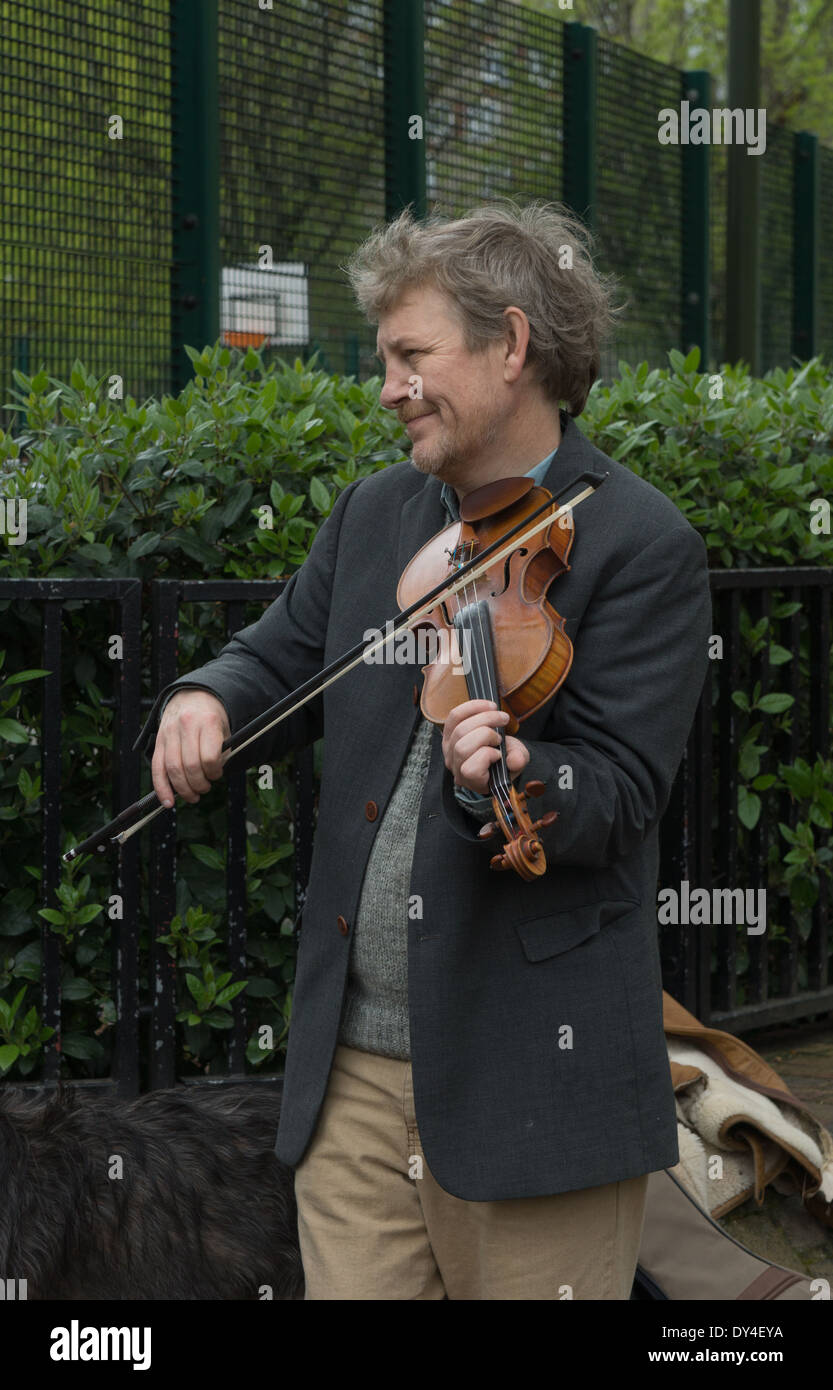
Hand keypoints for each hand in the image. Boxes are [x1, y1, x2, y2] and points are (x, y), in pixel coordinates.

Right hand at [151, 690, 230, 806]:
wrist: (192, 696)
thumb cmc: (211, 717)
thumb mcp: (224, 729)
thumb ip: (221, 752)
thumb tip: (213, 777)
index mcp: (207, 722)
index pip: (209, 757)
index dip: (214, 772)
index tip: (217, 774)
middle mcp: (186, 725)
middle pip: (190, 766)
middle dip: (199, 784)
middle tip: (205, 788)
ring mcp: (169, 733)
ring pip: (172, 769)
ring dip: (183, 789)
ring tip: (193, 796)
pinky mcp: (158, 741)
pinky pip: (157, 768)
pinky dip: (161, 788)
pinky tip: (167, 801)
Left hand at [442, 698, 529, 795]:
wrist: (497, 751)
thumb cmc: (505, 760)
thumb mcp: (517, 762)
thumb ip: (518, 762)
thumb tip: (514, 760)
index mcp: (472, 780)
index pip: (470, 770)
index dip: (486, 756)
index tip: (499, 753)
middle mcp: (456, 767)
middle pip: (462, 747)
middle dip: (486, 733)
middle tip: (503, 731)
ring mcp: (449, 750)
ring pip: (458, 730)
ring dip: (482, 717)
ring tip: (499, 717)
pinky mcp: (447, 734)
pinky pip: (454, 716)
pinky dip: (472, 707)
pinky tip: (488, 706)